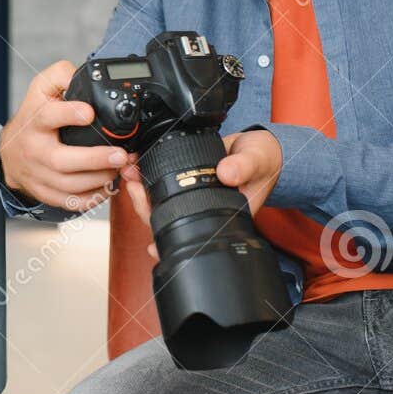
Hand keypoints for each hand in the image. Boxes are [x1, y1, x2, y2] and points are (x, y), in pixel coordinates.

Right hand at [0, 60, 129, 213]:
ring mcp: (39, 174)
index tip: (89, 112)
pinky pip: (71, 202)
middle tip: (120, 154)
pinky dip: (92, 197)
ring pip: (69, 184)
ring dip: (99, 179)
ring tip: (119, 167)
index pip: (47, 117)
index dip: (68, 114)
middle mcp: (35, 150)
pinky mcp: (46, 192)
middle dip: (94, 159)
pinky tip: (108, 186)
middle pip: (61, 160)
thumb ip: (62, 76)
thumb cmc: (33, 117)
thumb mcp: (41, 88)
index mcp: (35, 121)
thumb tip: (81, 76)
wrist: (11, 151)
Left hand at [124, 129, 282, 261]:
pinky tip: (138, 165)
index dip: (169, 240)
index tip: (151, 246)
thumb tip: (226, 174)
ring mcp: (192, 196)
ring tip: (130, 171)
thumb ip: (243, 166)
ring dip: (141, 190)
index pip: (190, 233)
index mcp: (220, 215)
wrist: (259, 147)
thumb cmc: (262, 160)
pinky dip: (147, 177)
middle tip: (132, 184)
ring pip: (161, 203)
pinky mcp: (186, 180)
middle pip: (167, 220)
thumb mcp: (256, 161)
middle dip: (144, 205)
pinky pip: (163, 185)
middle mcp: (203, 210)